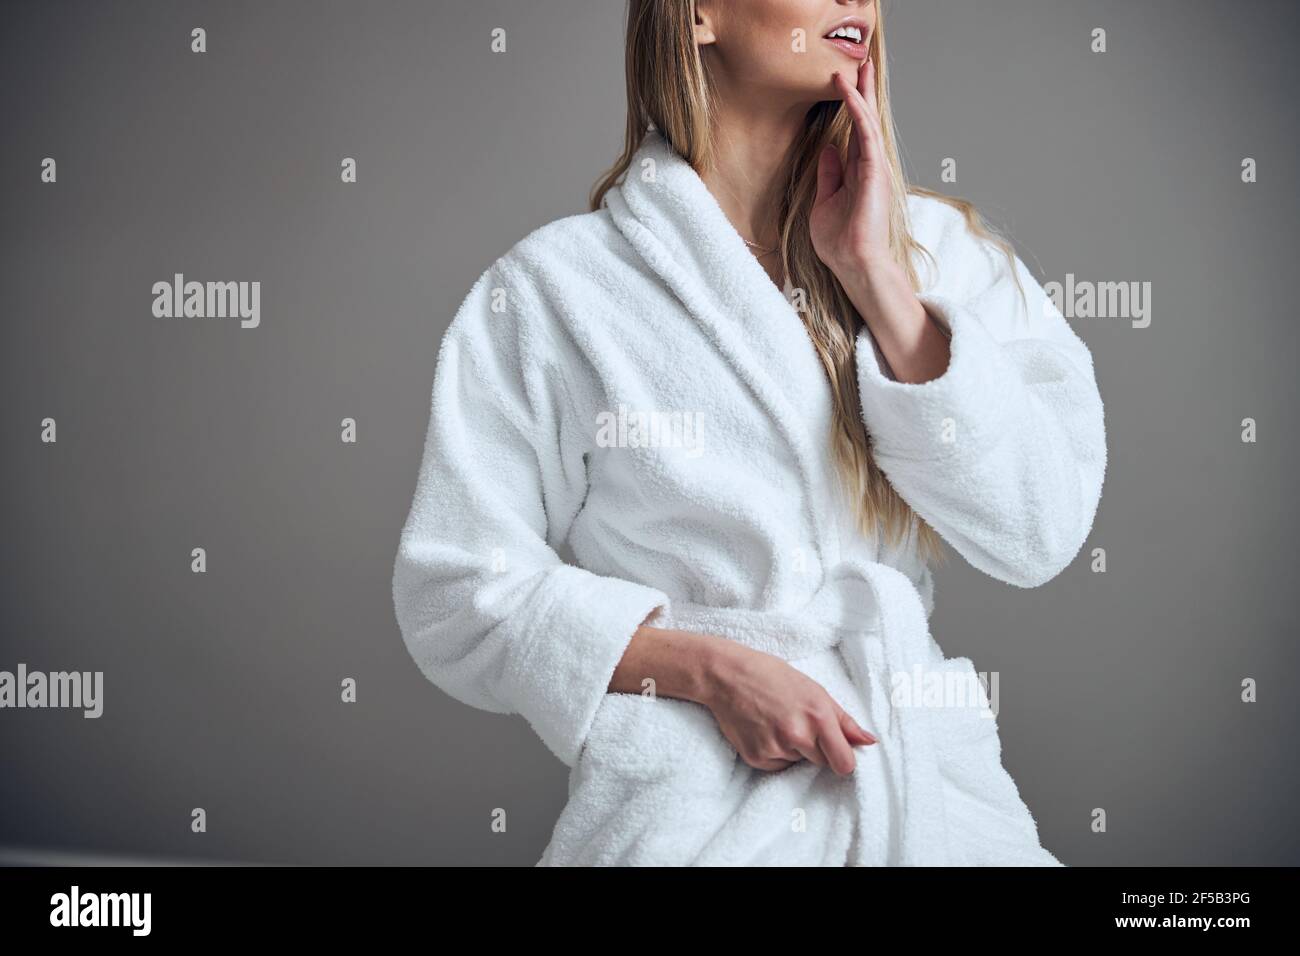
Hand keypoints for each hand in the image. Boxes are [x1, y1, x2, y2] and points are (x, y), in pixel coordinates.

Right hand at [701, 642, 876, 775]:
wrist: (727, 675)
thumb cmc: (772, 676)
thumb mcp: (814, 690)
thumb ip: (844, 720)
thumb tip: (870, 741)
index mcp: (818, 716)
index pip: (845, 764)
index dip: (843, 759)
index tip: (837, 752)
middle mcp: (797, 735)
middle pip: (822, 763)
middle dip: (815, 748)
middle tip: (796, 721)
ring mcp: (775, 749)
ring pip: (798, 763)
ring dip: (793, 749)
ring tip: (776, 721)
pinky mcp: (756, 758)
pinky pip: (777, 766)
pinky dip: (774, 753)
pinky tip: (763, 730)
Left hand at [810, 55, 893, 280]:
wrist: (853, 263)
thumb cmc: (840, 242)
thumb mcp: (824, 203)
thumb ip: (829, 176)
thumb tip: (828, 150)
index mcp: (857, 173)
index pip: (854, 133)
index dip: (850, 108)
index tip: (843, 83)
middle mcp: (868, 166)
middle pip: (866, 120)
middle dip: (863, 91)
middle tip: (859, 63)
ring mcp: (874, 168)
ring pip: (869, 121)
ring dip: (861, 93)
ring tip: (855, 67)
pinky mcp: (875, 171)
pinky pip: (866, 134)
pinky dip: (858, 111)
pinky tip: (849, 93)